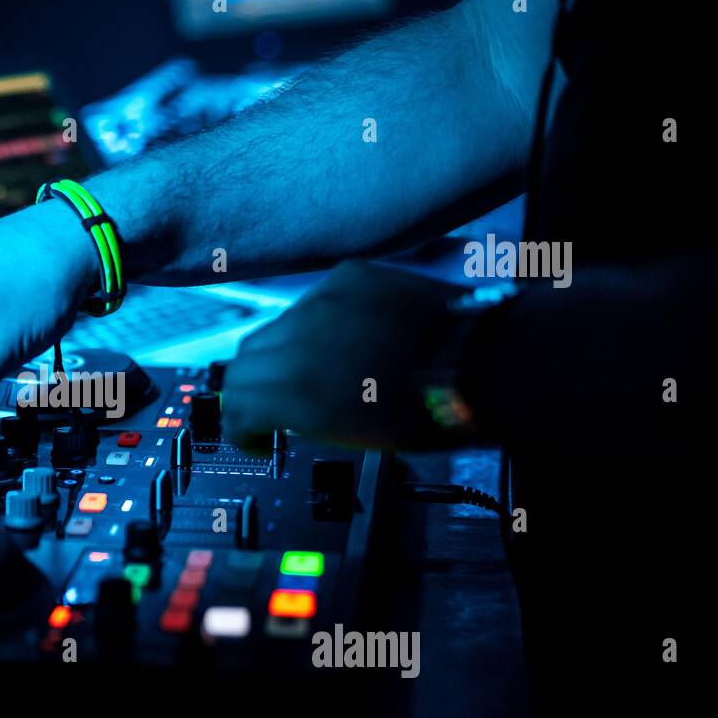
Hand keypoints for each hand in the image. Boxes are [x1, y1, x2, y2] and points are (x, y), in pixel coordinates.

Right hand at [222, 260, 468, 449]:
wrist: (482, 363)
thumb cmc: (429, 413)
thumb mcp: (352, 437)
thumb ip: (303, 417)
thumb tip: (285, 412)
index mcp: (295, 394)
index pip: (234, 405)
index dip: (240, 429)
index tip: (256, 439)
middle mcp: (298, 342)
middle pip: (243, 363)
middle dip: (252, 390)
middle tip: (272, 408)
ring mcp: (321, 304)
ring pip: (273, 328)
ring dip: (280, 354)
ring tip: (310, 371)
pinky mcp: (348, 278)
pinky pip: (311, 302)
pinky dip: (315, 323)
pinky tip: (341, 338)